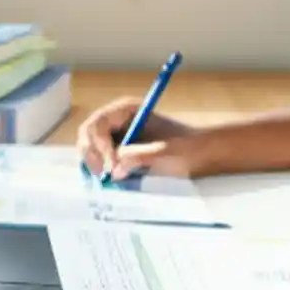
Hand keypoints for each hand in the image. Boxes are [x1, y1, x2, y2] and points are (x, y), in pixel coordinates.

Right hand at [75, 96, 199, 178]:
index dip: (99, 144)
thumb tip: (114, 170)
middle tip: (103, 176)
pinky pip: (99, 160)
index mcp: (125, 110)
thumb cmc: (186, 147)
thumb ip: (137, 157)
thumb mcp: (163, 152)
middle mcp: (116, 120)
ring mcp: (116, 136)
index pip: (97, 124)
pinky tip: (108, 179)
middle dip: (92, 155)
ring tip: (106, 179)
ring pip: (90, 149)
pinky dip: (99, 170)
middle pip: (88, 135)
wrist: (202, 154)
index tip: (111, 165)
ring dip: (93, 164)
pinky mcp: (118, 153)